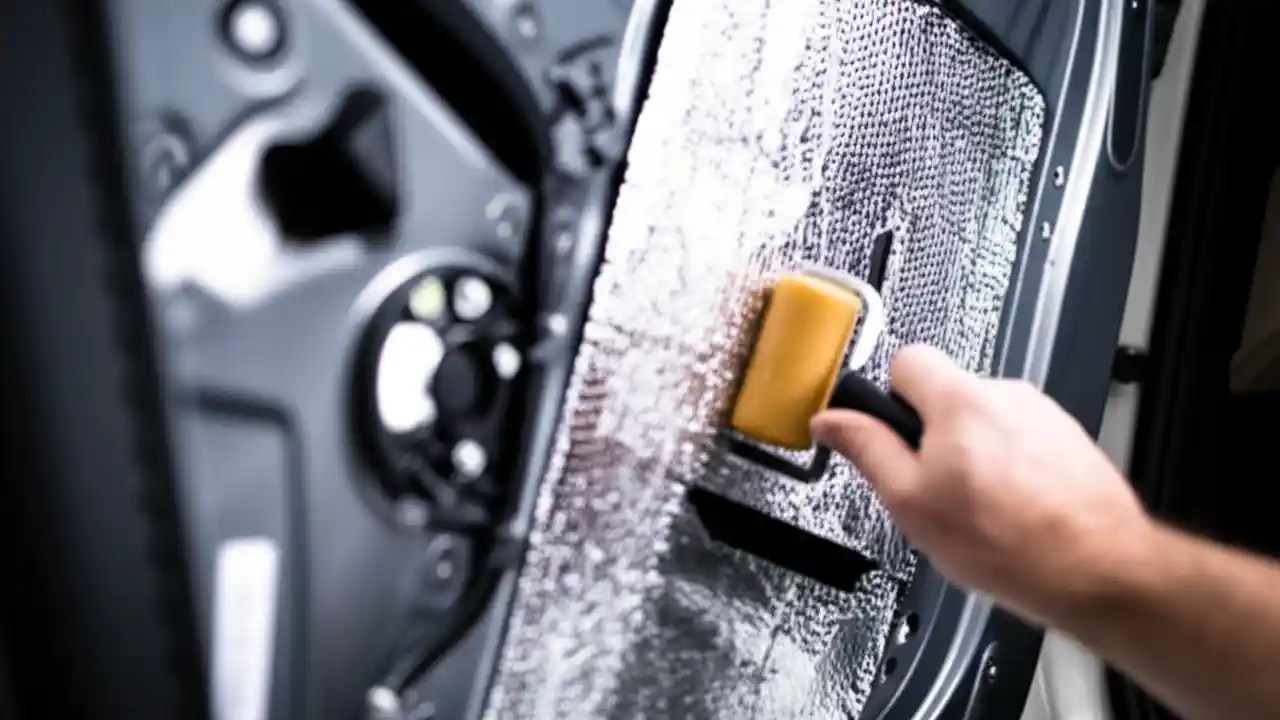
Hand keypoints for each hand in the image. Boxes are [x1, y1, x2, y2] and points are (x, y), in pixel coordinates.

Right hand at [811, 345, 1154, 626]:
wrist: (1097, 569)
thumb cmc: (1008, 542)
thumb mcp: (910, 502)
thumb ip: (867, 449)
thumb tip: (832, 420)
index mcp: (959, 400)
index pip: (907, 359)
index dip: (891, 398)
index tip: (891, 433)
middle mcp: (1005, 395)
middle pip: (946, 395)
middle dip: (933, 435)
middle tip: (935, 487)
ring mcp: (1043, 415)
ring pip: (984, 421)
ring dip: (974, 453)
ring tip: (980, 508)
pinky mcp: (1069, 439)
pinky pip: (1021, 440)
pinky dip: (1011, 468)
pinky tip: (1013, 510)